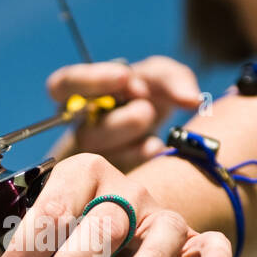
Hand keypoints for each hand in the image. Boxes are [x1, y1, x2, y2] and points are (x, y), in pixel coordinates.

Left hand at [0, 153, 232, 256]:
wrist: (122, 255)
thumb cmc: (73, 247)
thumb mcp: (32, 249)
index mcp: (78, 177)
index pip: (50, 210)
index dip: (20, 251)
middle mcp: (123, 191)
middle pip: (101, 222)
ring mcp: (160, 216)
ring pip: (160, 231)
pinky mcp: (192, 244)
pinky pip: (211, 244)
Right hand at [47, 57, 204, 171]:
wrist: (154, 129)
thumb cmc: (147, 96)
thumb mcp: (157, 77)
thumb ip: (172, 79)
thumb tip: (192, 100)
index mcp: (78, 94)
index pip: (63, 85)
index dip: (92, 80)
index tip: (125, 77)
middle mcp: (78, 127)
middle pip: (86, 129)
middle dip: (125, 119)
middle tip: (147, 110)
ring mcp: (88, 157)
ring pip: (102, 154)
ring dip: (134, 138)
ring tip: (151, 127)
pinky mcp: (104, 179)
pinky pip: (121, 172)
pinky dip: (142, 155)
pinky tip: (153, 147)